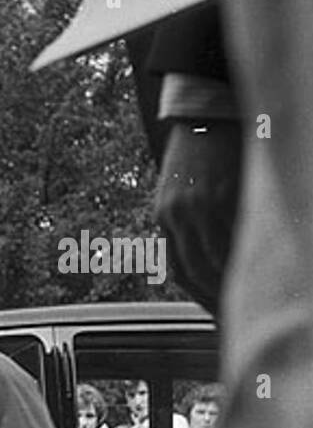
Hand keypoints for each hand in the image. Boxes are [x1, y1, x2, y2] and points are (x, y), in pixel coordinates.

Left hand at [153, 120, 241, 313]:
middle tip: (239, 319)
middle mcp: (178, 215)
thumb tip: (210, 261)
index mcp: (165, 216)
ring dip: (234, 285)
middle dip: (218, 299)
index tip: (219, 313)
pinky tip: (263, 269)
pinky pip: (237, 237)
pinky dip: (248, 258)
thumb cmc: (199, 151)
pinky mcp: (225, 195)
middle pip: (198, 271)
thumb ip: (189, 223)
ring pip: (217, 259)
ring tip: (254, 301)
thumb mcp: (181, 190)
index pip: (181, 270)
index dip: (201, 296)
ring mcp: (201, 206)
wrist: (207, 108)